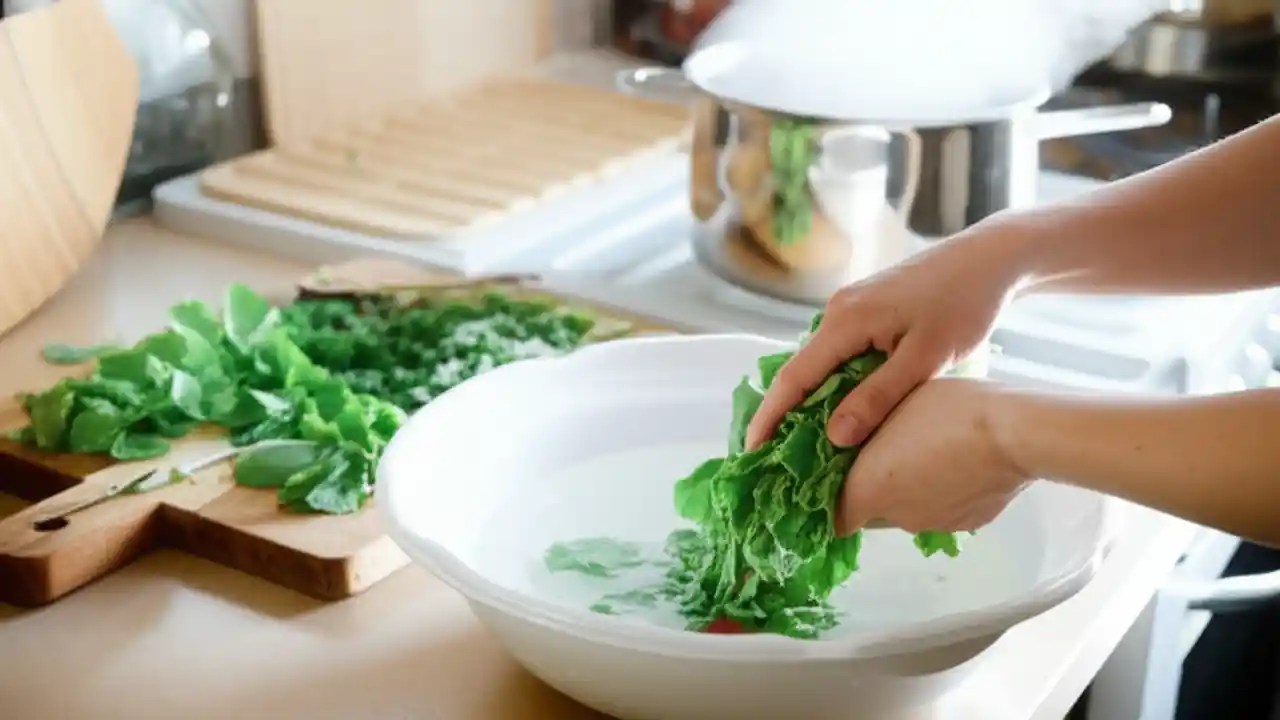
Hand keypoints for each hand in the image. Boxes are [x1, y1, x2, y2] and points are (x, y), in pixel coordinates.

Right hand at [746, 226, 1025, 449]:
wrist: (989, 258)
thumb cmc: (965, 306)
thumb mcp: (926, 358)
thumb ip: (879, 396)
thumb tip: (834, 436)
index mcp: (846, 322)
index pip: (794, 378)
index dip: (770, 417)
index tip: (751, 452)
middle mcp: (837, 312)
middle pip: (801, 371)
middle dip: (783, 415)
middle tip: (772, 460)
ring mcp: (849, 308)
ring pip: (820, 363)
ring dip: (809, 401)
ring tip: (800, 445)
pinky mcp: (864, 310)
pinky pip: (837, 354)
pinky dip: (831, 385)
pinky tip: (837, 411)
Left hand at [838, 378, 1029, 533]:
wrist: (1012, 433)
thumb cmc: (943, 410)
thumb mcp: (891, 406)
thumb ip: (862, 429)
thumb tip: (848, 441)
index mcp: (868, 492)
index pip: (836, 518)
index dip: (834, 500)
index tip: (838, 475)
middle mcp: (898, 519)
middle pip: (875, 513)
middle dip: (875, 489)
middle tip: (885, 449)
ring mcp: (936, 524)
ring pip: (911, 510)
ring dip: (912, 489)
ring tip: (928, 448)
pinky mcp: (970, 523)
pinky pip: (946, 509)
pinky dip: (946, 492)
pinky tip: (960, 460)